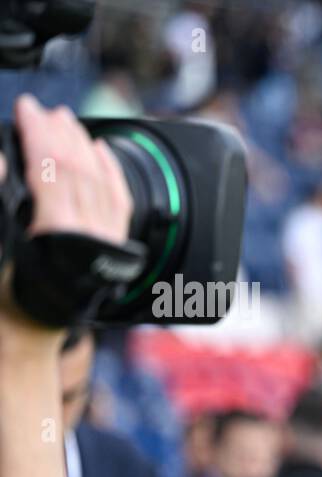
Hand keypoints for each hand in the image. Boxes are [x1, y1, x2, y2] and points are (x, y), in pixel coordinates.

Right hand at [0, 94, 131, 344]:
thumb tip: (3, 160)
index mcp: (58, 232)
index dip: (38, 133)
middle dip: (59, 134)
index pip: (51, 168)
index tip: (26, 110)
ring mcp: (107, 243)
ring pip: (101, 182)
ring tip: (67, 122)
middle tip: (42, 110)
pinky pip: (120, 203)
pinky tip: (102, 151)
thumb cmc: (7, 294)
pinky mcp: (115, 250)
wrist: (30, 331)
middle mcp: (90, 236)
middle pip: (78, 170)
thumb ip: (0, 200)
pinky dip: (111, 173)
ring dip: (83, 146)